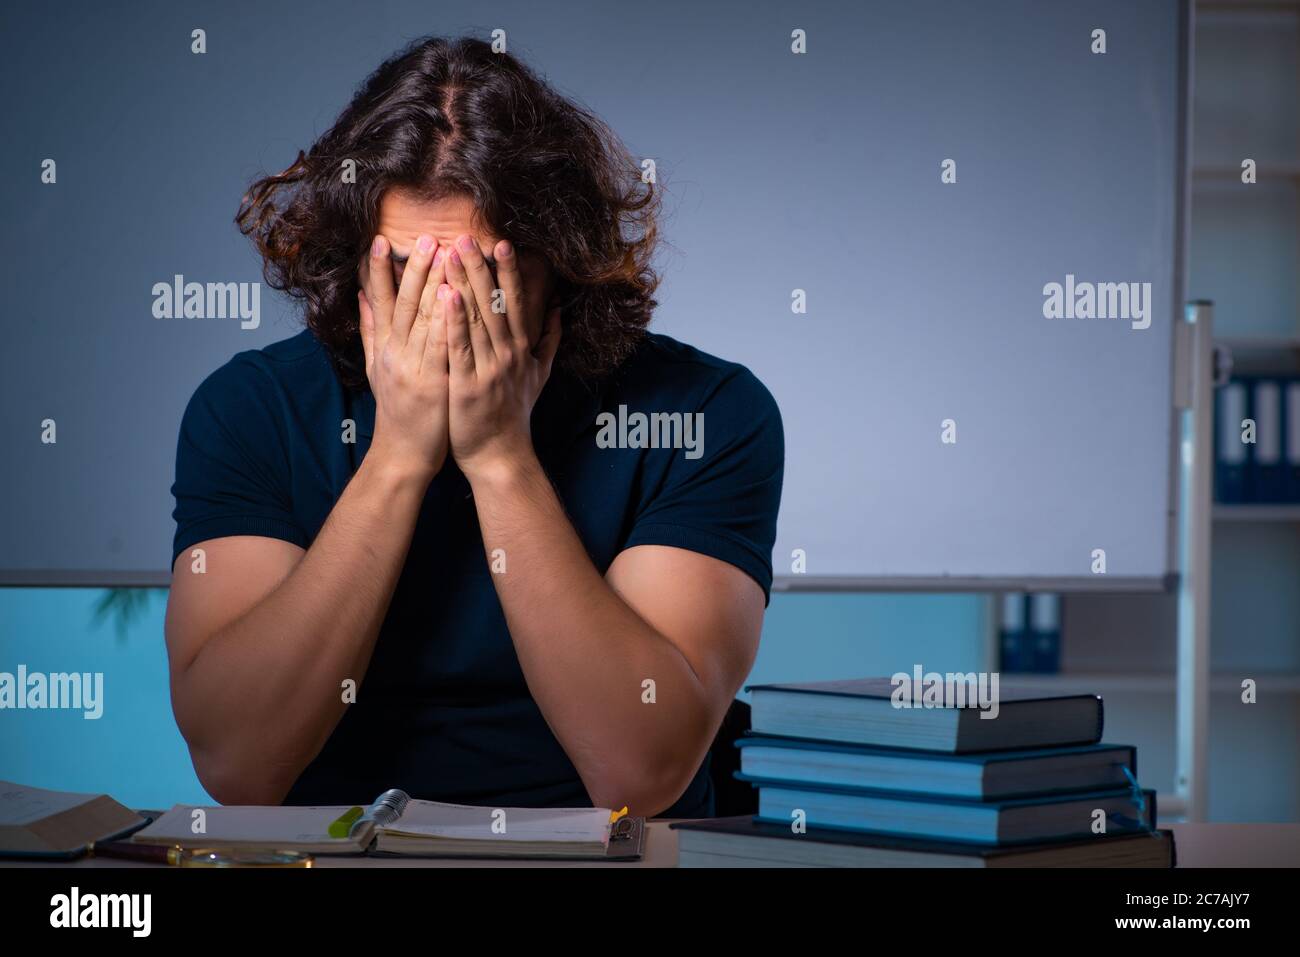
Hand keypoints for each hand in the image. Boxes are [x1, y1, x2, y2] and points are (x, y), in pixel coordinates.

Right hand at [357, 233, 449, 480]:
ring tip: (442, 253)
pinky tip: (453, 298)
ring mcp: (413, 367)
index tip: (380, 240)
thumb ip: (371, 329)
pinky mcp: (433, 383)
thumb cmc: (397, 410)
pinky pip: (440, 346)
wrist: (404, 453)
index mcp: (385, 347)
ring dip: (433, 283)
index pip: (380, 301)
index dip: (378, 270)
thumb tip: (359, 294)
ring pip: (422, 319)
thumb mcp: (378, 367)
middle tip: (425, 236)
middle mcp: (395, 353)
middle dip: (414, 268)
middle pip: (403, 303)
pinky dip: (446, 320)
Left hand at [440, 235, 560, 482]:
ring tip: (449, 253)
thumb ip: (548, 341)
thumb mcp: (538, 376)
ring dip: (463, 283)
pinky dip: (453, 320)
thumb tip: (557, 310)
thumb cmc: (514, 415)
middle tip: (466, 236)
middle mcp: (507, 354)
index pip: (513, 302)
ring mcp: (490, 368)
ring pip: (475, 318)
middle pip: (492, 303)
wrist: (501, 455)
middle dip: (479, 268)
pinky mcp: (469, 384)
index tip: (502, 243)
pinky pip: (460, 346)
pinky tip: (444, 296)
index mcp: (519, 349)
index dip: (508, 272)